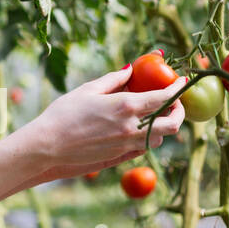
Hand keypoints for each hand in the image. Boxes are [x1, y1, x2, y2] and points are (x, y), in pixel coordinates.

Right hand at [23, 66, 185, 179]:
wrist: (47, 147)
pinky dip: (145, 139)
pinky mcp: (119, 158)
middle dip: (179, 112)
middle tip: (174, 103)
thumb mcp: (88, 90)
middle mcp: (132, 128)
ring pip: (159, 139)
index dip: (178, 89)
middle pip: (173, 124)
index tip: (181, 82)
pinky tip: (135, 131)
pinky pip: (142, 149)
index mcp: (126, 106)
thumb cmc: (63, 114)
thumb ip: (114, 79)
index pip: (165, 98)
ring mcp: (127, 146)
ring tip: (152, 117)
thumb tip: (131, 69)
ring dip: (161, 127)